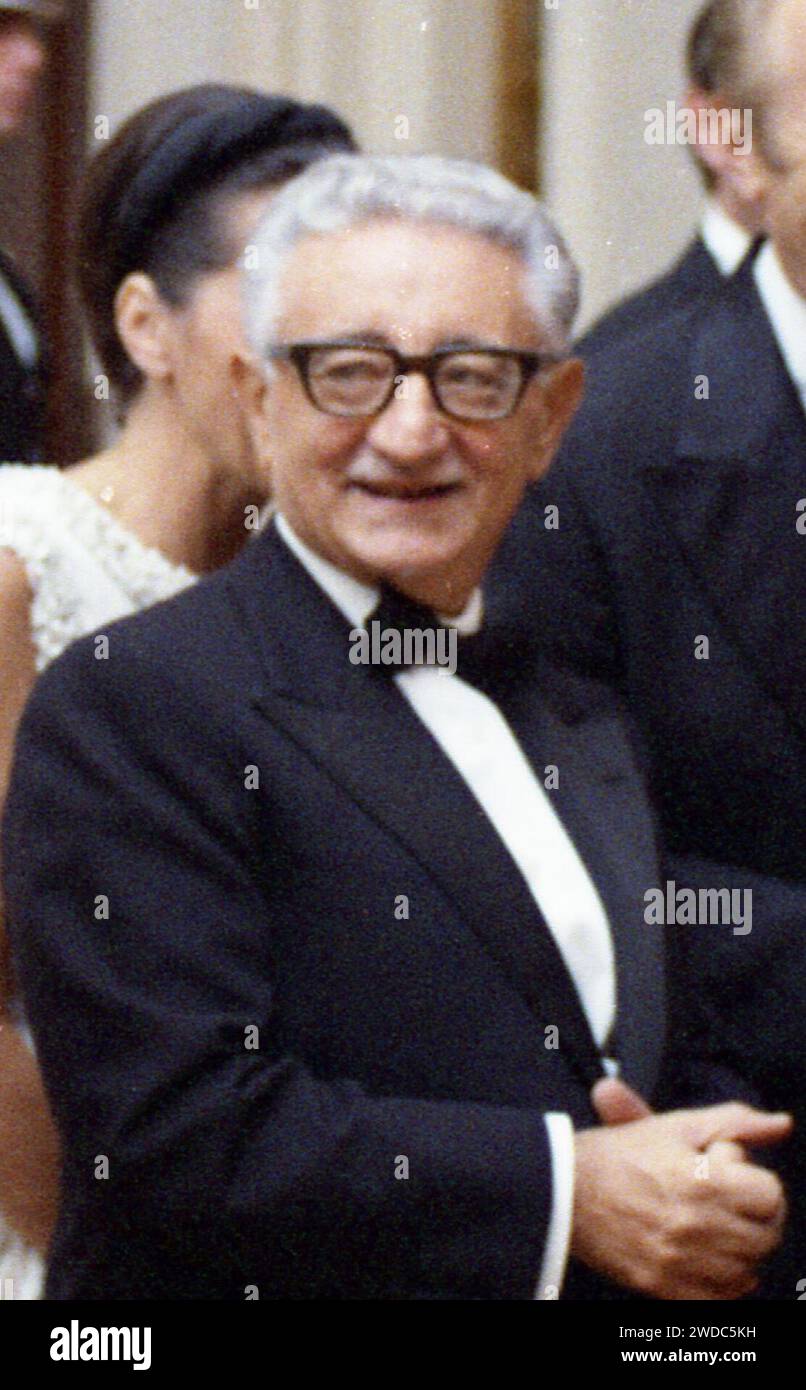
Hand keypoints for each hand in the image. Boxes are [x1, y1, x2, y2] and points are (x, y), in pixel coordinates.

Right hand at [572, 1083, 790, 1298]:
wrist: (564, 1189)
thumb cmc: (621, 1153)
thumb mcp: (678, 1125)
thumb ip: (736, 1122)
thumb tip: (780, 1125)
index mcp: (703, 1180)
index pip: (771, 1195)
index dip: (755, 1181)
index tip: (732, 1175)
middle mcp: (696, 1225)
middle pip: (765, 1235)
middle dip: (753, 1215)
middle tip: (726, 1201)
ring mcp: (680, 1261)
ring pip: (747, 1270)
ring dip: (739, 1249)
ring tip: (712, 1227)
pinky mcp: (664, 1287)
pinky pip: (720, 1298)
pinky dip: (721, 1281)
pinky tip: (704, 1257)